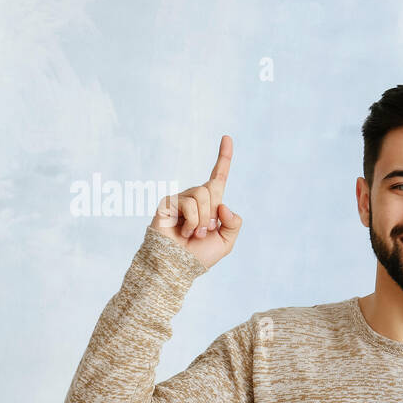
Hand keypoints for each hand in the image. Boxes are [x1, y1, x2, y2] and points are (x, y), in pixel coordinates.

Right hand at [149, 134, 241, 270]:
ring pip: (202, 195)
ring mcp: (181, 198)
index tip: (227, 137)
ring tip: (193, 233)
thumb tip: (223, 205)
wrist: (178, 266)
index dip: (224, 158)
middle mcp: (195, 197)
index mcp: (211, 203)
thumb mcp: (226, 241)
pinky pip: (189, 204)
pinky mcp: (168, 202)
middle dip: (213, 213)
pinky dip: (192, 221)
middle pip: (213, 188)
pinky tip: (184, 232)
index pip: (218, 177)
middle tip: (204, 231)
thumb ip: (234, 223)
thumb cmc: (200, 256)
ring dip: (203, 219)